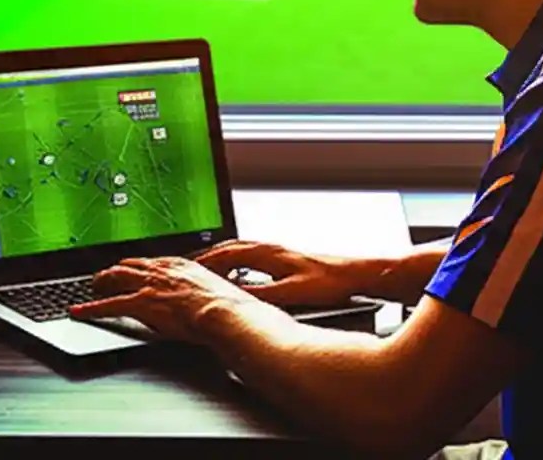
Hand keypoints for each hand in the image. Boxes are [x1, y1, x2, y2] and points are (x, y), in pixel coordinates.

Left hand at [68, 256, 271, 343]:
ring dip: (101, 283)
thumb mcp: (215, 289)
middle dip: (114, 271)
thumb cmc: (226, 306)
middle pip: (128, 265)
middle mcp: (161, 270)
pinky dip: (90, 309)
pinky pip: (108, 305)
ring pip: (115, 278)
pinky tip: (78, 312)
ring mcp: (149, 285)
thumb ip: (203, 290)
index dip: (136, 267)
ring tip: (90, 289)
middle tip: (105, 278)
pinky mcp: (141, 303)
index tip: (130, 269)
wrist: (224, 312)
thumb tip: (206, 299)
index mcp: (179, 264)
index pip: (149, 262)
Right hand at [191, 240, 364, 307]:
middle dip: (207, 256)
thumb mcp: (291, 293)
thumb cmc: (330, 282)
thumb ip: (261, 294)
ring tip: (205, 266)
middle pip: (230, 247)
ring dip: (221, 256)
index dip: (204, 262)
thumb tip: (235, 296)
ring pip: (241, 249)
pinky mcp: (286, 259)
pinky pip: (252, 255)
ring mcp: (279, 252)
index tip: (186, 268)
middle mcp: (271, 248)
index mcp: (269, 253)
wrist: (356, 274)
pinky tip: (239, 272)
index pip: (227, 254)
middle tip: (187, 265)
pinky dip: (236, 261)